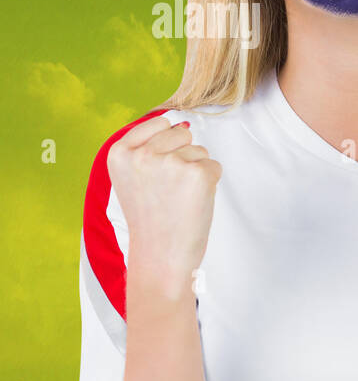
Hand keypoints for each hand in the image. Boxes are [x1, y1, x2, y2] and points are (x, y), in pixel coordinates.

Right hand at [107, 115, 222, 299]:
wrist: (160, 257)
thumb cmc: (150, 219)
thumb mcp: (132, 177)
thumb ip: (148, 147)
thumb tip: (182, 123)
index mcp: (119, 152)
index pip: (158, 123)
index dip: (165, 148)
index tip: (157, 175)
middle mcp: (142, 154)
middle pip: (181, 134)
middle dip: (182, 157)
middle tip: (168, 191)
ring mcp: (170, 163)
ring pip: (199, 150)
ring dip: (195, 171)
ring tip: (178, 198)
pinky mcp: (198, 174)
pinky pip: (214, 166)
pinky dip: (209, 183)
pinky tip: (192, 203)